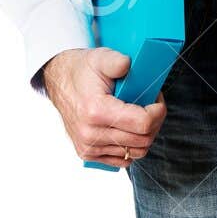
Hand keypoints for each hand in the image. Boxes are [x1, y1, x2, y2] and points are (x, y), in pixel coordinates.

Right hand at [41, 47, 166, 167]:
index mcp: (96, 111)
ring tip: (140, 115)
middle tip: (151, 105)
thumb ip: (116, 61)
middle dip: (155, 122)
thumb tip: (128, 64)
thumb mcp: (100, 57)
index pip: (143, 123)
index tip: (156, 99)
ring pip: (136, 152)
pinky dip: (131, 146)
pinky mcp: (88, 154)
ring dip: (145, 135)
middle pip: (143, 140)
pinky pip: (123, 160)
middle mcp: (91, 134)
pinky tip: (128, 129)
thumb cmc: (82, 70)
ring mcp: (89, 147)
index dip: (158, 111)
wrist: (58, 82)